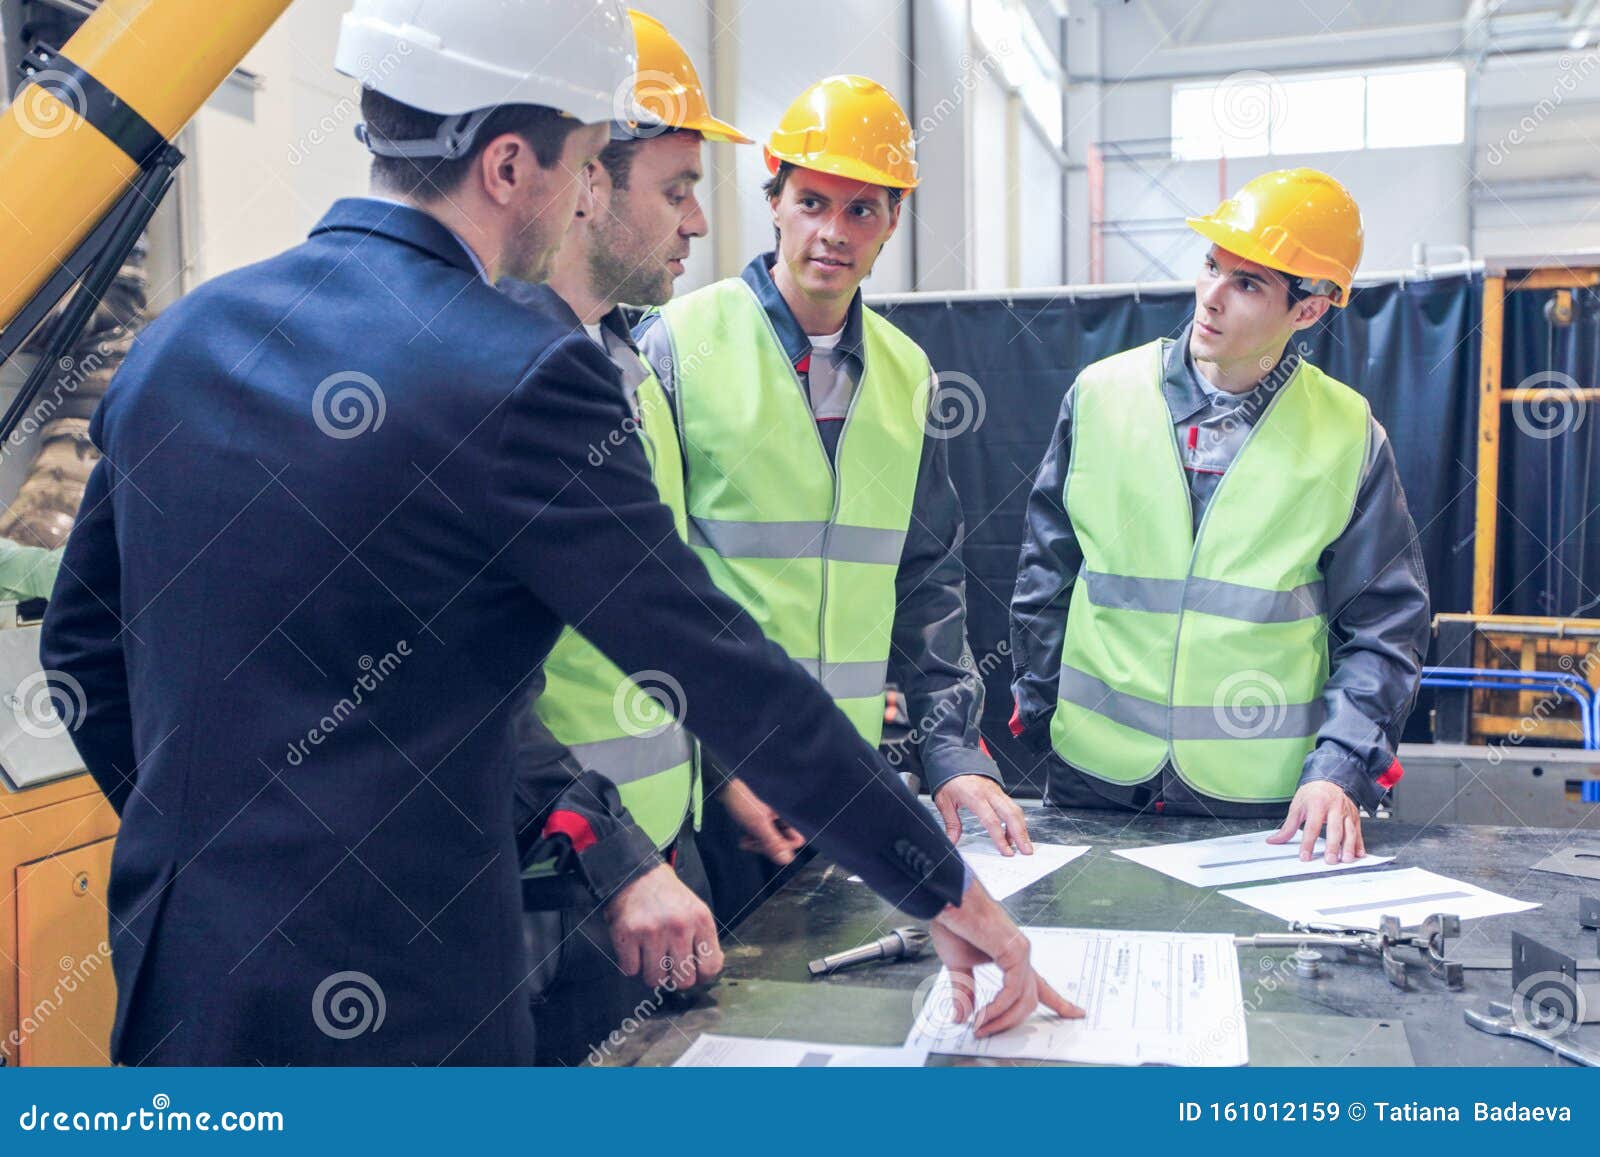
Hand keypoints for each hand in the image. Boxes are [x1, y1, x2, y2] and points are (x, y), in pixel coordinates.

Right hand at [604, 863, 722, 988]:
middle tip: (667, 963)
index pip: (710, 968)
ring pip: (654, 980)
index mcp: (701, 920)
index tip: (691, 971)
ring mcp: (652, 931)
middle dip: (674, 977)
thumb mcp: (696, 911)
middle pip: (683, 981)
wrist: (636, 874)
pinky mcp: (627, 934)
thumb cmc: (668, 898)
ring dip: (650, 972)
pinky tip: (634, 947)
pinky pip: (630, 970)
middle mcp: (679, 927)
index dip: (701, 976)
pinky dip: (630, 963)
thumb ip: (704, 941)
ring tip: (649, 954)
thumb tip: (707, 972)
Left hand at [722, 777, 806, 865]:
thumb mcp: (758, 824)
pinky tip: (744, 840)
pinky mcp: (761, 825)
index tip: (769, 843)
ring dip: (758, 846)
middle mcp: (781, 820)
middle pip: (783, 845)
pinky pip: (762, 840)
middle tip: (752, 842)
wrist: (726, 791)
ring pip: (771, 844)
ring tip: (745, 841)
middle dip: (767, 847)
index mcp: (785, 817)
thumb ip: (772, 842)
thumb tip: (786, 860)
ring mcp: (770, 823)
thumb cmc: (743, 803)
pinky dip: (753, 842)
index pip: (798, 840)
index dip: (785, 847)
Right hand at [930, 878, 1083, 1036]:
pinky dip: (997, 1008)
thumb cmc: (954, 922)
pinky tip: (982, 1013)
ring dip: (1000, 1019)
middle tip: (986, 1032)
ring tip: (979, 1026)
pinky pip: (1012, 991)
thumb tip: (962, 1016)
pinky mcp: (1014, 952)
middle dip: (1009, 1022)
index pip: (1041, 985)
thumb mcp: (958, 965)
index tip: (1076, 1013)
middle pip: (1030, 1000)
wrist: (946, 901)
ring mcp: (1020, 953)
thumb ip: (965, 991)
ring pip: (1024, 1000)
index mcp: (1012, 958)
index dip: (1060, 1002)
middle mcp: (1021, 955)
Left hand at [934, 774, 1032, 855]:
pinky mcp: (1000, 791)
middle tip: (1026, 851)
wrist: (955, 758)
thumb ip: (951, 823)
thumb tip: (952, 841)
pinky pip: (1012, 806)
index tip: (1006, 851)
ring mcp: (997, 791)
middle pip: (1011, 814)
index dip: (1000, 838)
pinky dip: (1017, 820)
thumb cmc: (949, 778)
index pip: (992, 820)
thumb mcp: (944, 801)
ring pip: (1016, 810)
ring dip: (1022, 828)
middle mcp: (990, 793)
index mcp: (975, 796)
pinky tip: (1013, 832)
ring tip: (1024, 845)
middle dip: (1021, 834)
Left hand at [1266, 780, 1365, 863]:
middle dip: (1333, 846)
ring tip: (1345, 860)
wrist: (1328, 780)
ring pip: (1350, 831)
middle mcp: (1334, 807)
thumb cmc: (1312, 794)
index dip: (1308, 843)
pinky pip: (1358, 831)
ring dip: (1349, 847)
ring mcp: (1346, 812)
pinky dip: (1359, 844)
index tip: (1305, 856)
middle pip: (1334, 829)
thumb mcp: (1297, 807)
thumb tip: (1274, 840)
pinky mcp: (1355, 816)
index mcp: (1317, 803)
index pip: (1312, 826)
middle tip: (1330, 861)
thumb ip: (1288, 826)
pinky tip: (1359, 854)